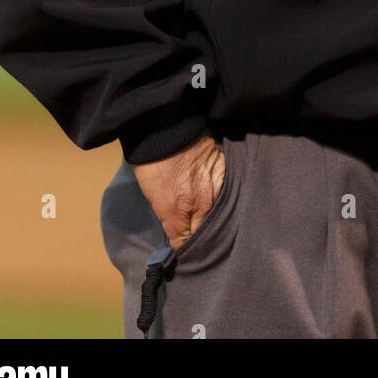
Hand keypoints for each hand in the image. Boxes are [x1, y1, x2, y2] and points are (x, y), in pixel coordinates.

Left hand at [132, 129, 225, 249]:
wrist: (164, 128)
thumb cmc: (152, 164)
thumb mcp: (154, 197)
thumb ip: (170, 218)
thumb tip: (179, 231)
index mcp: (179, 210)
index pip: (185, 240)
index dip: (184, 246)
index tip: (183, 249)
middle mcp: (201, 201)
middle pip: (205, 230)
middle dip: (200, 236)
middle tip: (197, 239)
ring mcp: (215, 185)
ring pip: (218, 213)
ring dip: (213, 218)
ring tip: (209, 221)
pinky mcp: (223, 170)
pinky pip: (225, 192)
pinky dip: (221, 198)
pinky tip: (218, 200)